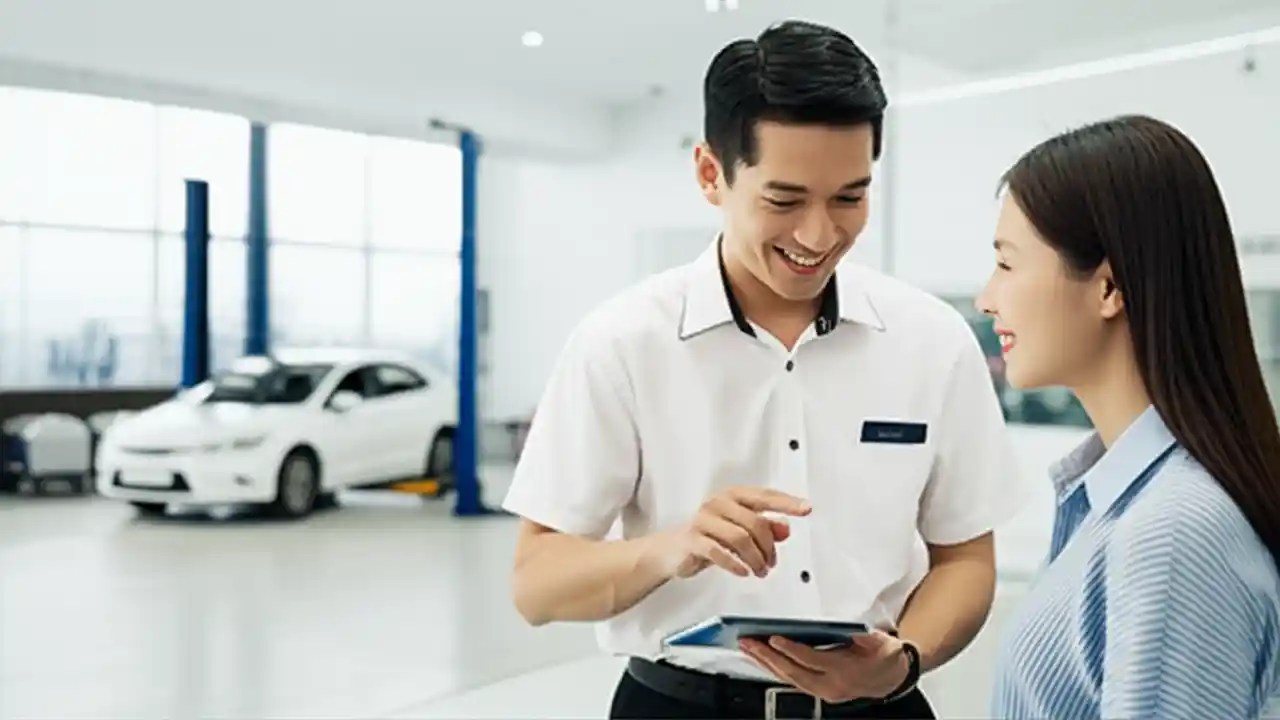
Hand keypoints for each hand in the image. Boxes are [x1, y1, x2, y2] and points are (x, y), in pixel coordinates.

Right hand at [655, 486, 810, 579]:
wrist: (669, 551)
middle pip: (755, 522)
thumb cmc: (707, 537)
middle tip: (771, 563)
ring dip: (755, 559)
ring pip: (740, 538)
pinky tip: (743, 571)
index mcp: (732, 496)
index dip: (787, 502)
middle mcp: (718, 503)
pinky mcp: (693, 540)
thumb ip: (765, 529)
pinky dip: (735, 564)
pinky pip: (719, 552)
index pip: (765, 496)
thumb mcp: (739, 531)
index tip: (806, 509)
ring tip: (760, 571)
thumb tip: (786, 527)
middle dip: (768, 547)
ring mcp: (704, 520)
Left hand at [739, 630, 910, 703]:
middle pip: (793, 672)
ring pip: (789, 679)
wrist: (892, 677)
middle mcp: (832, 685)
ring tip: (748, 649)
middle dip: (768, 657)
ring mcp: (824, 691)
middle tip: (749, 642)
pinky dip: (775, 669)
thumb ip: (861, 633)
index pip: (812, 660)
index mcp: (845, 671)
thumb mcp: (878, 639)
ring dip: (766, 664)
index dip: (792, 649)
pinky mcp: (818, 691)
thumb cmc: (884, 656)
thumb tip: (845, 624)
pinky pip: (792, 680)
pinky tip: (762, 659)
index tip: (774, 639)